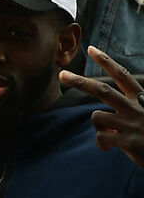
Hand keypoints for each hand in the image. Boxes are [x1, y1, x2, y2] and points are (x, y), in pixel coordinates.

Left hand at [60, 47, 143, 168]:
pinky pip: (101, 138)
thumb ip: (124, 112)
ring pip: (98, 116)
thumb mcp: (143, 117)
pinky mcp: (130, 141)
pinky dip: (101, 144)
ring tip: (112, 134)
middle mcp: (137, 108)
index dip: (106, 62)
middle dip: (81, 82)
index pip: (122, 76)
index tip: (91, 49)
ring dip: (99, 126)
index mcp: (142, 99)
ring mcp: (133, 124)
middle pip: (104, 90)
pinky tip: (110, 148)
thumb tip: (101, 116)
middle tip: (62, 74)